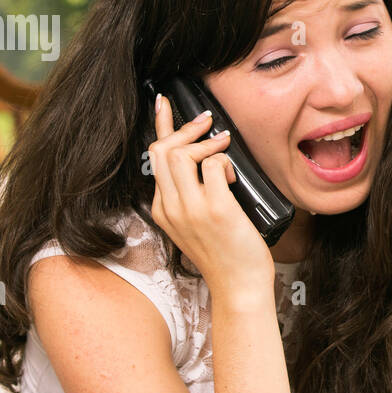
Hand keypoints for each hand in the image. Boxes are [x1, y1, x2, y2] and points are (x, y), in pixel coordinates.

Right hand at [148, 93, 273, 303]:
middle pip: (163, 150)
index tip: (165, 105)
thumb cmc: (226, 255)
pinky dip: (224, 160)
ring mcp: (191, 209)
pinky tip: (232, 174)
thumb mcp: (197, 225)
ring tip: (224, 145)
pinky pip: (213, 164)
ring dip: (206, 142)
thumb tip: (206, 162)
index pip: (153, 158)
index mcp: (162, 210)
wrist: (238, 287)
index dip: (161, 126)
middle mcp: (171, 208)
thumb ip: (192, 197)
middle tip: (207, 122)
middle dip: (185, 128)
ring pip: (182, 154)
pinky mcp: (216, 209)